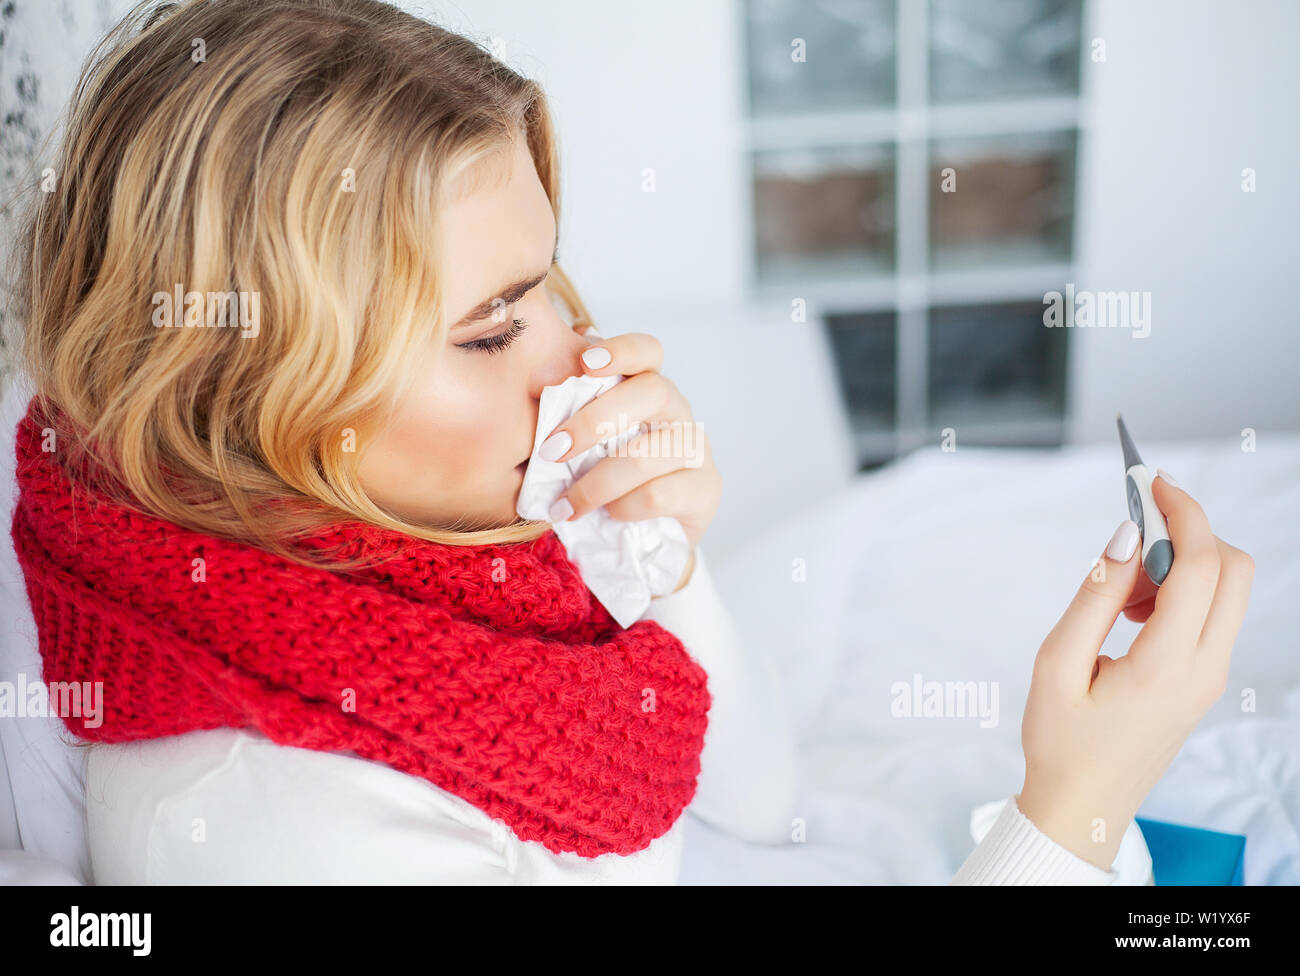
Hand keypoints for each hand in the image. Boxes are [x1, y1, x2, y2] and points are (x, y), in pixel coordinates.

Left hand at [541, 333, 721, 565]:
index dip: (621, 350)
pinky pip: (657, 494)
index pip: (648, 352)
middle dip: (594, 421)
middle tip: (551, 451)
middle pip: (651, 392)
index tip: (584, 363)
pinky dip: (623, 507)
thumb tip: (532, 395)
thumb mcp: (586, 446)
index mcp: (647, 390)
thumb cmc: (608, 480)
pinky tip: (608, 516)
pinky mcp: (706, 489)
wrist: (647, 536)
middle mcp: (677, 411)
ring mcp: (696, 448)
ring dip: (596, 483)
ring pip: (645, 454)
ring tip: (565, 506)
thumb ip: (570, 419)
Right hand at [1017, 475, 1253, 870]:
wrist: (1083, 807)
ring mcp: (1211, 677)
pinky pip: (1210, 615)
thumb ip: (1095, 593)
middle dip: (1190, 532)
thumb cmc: (1060, 741)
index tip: (1150, 481)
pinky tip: (1128, 615)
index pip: (1200, 565)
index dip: (1181, 512)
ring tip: (1116, 595)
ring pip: (1226, 590)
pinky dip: (1178, 593)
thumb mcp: (1056, 662)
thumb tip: (1128, 534)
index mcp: (1167, 665)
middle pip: (1235, 569)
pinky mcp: (1204, 680)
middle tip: (1134, 530)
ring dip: (1180, 566)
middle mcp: (1205, 669)